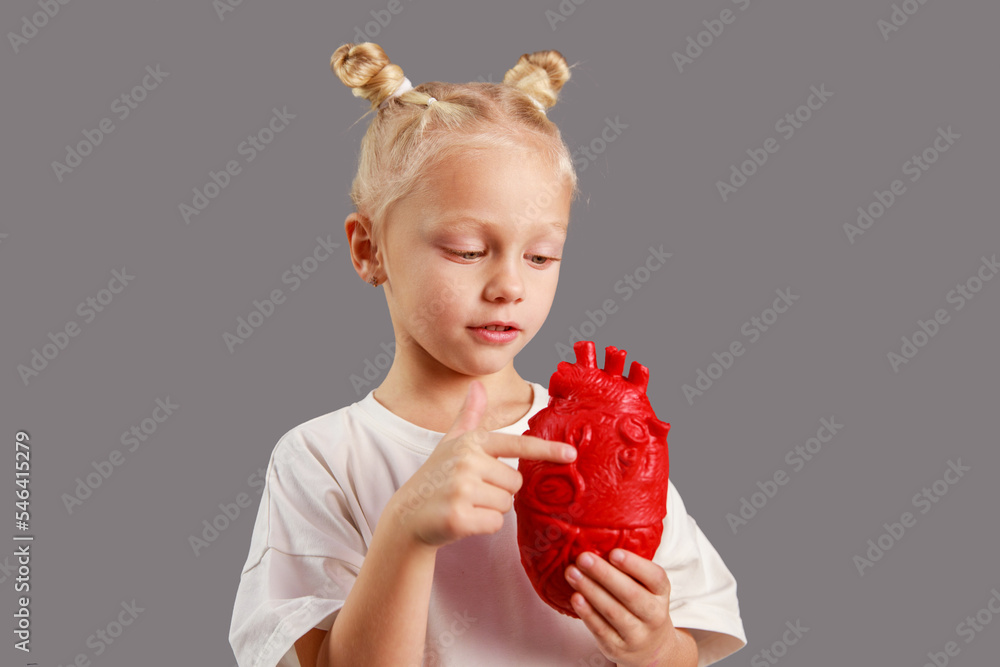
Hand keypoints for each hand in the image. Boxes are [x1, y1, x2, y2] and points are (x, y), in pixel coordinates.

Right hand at [388, 380, 576, 548]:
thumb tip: (476, 385)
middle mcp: (466, 462)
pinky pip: (495, 524)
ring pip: (506, 505)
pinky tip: (463, 520)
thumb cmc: (436, 477)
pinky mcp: (458, 517)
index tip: (571, 454)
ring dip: (490, 509)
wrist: (408, 514)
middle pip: (516, 482)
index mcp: (471, 443)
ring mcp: (461, 489)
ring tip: (466, 504)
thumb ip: (468, 416)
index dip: (546, 450)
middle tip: (473, 491)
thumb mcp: (451, 443)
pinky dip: (483, 526)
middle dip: (499, 491)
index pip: (516, 445)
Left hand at [564, 548, 692, 666]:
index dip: (635, 565)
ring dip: (591, 590)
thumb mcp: (646, 587)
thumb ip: (629, 569)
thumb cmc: (642, 605)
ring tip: (572, 573)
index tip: (614, 552)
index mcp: (661, 592)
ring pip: (614, 612)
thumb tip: (596, 541)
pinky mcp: (618, 648)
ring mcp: (637, 634)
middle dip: (604, 575)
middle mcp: (654, 615)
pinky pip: (601, 630)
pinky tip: (576, 597)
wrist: (651, 647)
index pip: (654, 577)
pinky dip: (587, 613)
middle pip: (630, 594)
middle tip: (583, 558)